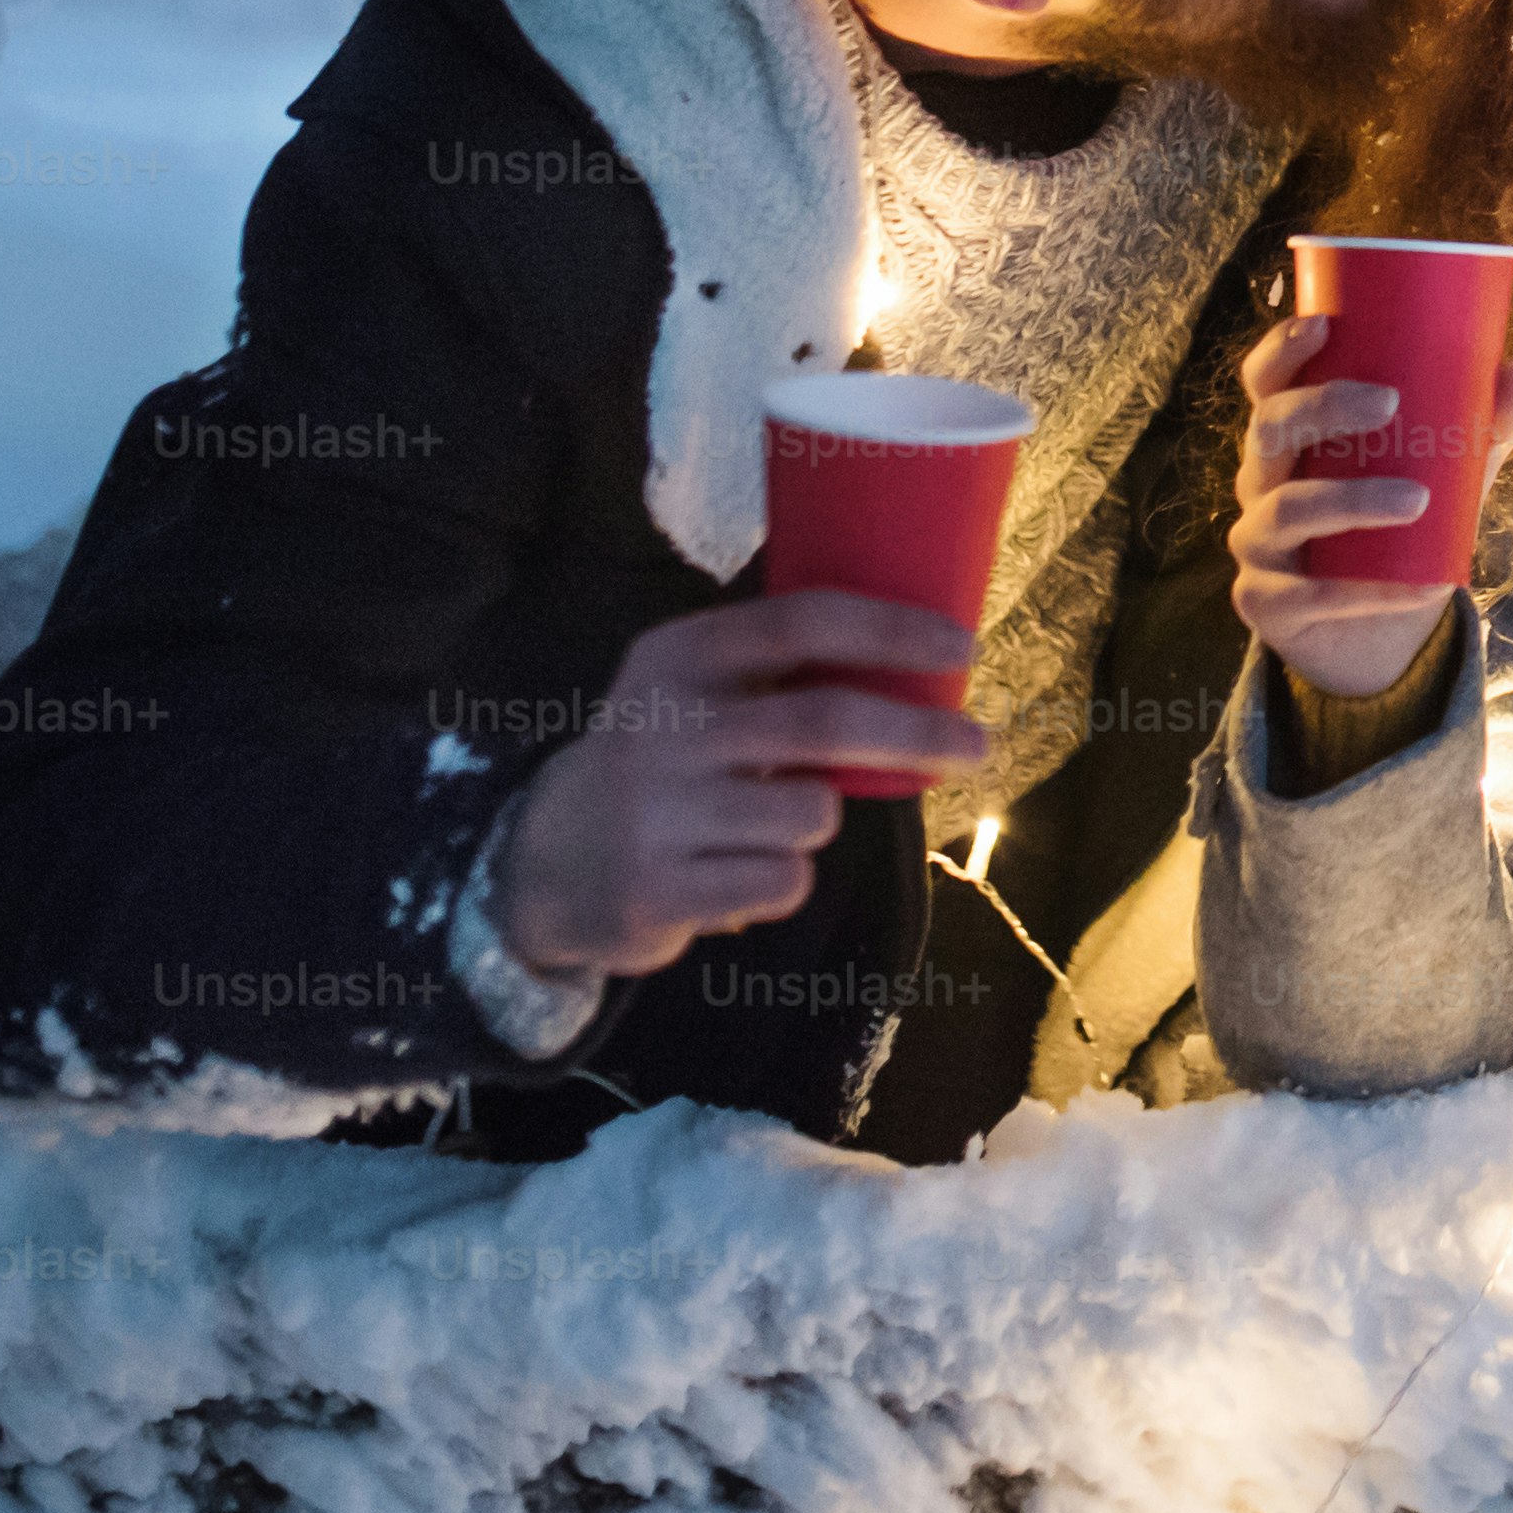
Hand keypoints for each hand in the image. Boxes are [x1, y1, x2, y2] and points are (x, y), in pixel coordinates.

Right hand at [483, 591, 978, 982]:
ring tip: (761, 824)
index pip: (802, 621)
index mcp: (677, 657)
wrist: (536, 863)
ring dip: (816, 822)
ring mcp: (657, 813)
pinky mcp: (659, 891)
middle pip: (825, 722)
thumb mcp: (689, 691)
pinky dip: (782, 880)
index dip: (891, 631)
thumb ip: (776, 670)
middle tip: (976, 744)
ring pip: (813, 815)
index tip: (961, 648)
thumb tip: (921, 659)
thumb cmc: (657, 765)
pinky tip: (730, 872)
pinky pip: (784, 882)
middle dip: (917, 734)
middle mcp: (663, 726)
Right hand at [1230, 299, 1512, 700]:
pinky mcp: (1265, 600)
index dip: (1281, 350)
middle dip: (1324, 407)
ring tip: (1415, 500)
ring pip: (1287, 509)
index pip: (1265, 383)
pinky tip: (1423, 586)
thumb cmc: (1400, 526)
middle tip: (1390, 402)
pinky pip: (1312, 593)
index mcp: (1290, 436)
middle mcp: (1259, 480)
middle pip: (1269, 429)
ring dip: (1352, 500)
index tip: (1324, 324)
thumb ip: (1480, 427)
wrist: (1371, 629)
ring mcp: (1256, 541)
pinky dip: (1373, 591)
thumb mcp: (1444, 473)